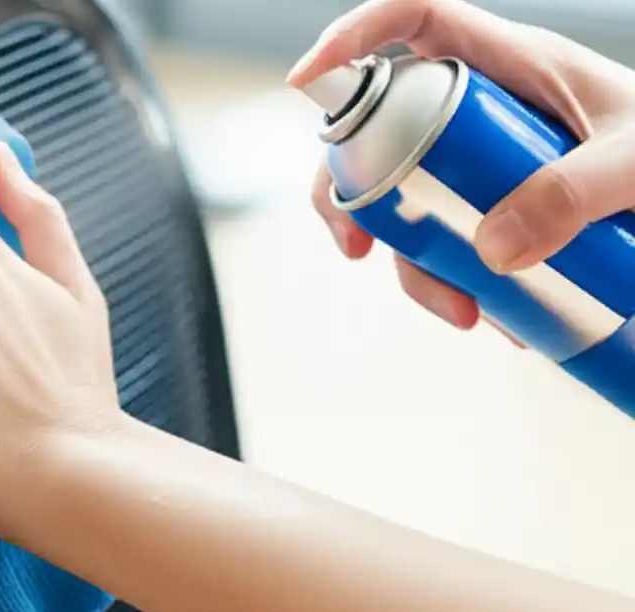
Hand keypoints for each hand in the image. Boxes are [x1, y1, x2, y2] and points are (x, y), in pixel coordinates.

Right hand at [290, 0, 634, 332]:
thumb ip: (574, 194)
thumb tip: (487, 251)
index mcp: (509, 61)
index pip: (411, 19)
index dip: (349, 36)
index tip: (304, 79)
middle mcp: (478, 104)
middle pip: (375, 125)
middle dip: (349, 188)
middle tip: (356, 246)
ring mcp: (477, 156)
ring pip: (402, 196)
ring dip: (410, 259)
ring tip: (463, 313)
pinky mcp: (491, 202)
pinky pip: (442, 235)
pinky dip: (449, 279)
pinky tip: (491, 315)